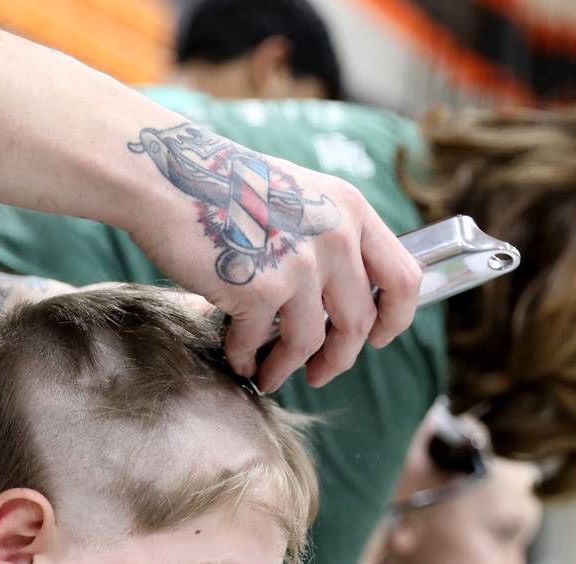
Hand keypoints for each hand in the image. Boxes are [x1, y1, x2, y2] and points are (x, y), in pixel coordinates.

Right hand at [124, 124, 420, 392]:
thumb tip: (340, 294)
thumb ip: (328, 237)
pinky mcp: (261, 291)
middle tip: (320, 373)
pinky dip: (248, 358)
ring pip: (310, 342)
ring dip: (289, 368)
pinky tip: (238, 359)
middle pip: (359, 322)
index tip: (376, 338)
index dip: (395, 318)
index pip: (404, 278)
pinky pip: (260, 342)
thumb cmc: (225, 187)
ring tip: (271, 376)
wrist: (171, 174)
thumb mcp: (300, 196)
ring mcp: (301, 265)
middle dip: (339, 358)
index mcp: (351, 210)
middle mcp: (336, 236)